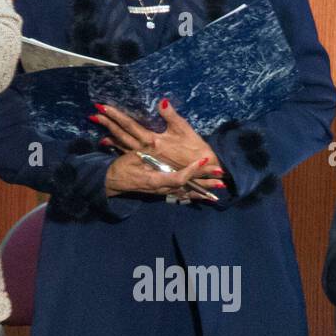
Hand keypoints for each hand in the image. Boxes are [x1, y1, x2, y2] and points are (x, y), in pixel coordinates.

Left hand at [93, 97, 218, 172]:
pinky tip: (111, 144)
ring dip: (110, 137)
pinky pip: (129, 154)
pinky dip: (118, 148)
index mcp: (152, 140)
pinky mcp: (149, 163)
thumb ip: (171, 115)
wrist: (201, 168)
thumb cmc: (194, 148)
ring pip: (123, 146)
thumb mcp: (184, 129)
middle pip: (122, 135)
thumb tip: (161, 101)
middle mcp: (145, 150)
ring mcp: (146, 157)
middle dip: (107, 124)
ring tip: (99, 129)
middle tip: (93, 114)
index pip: (129, 125)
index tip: (102, 107)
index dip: (116, 116)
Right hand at [103, 150, 222, 200]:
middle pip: (188, 187)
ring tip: (219, 186)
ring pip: (187, 193)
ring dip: (204, 189)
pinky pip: (183, 195)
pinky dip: (195, 194)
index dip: (192, 170)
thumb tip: (157, 140)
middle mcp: (162, 189)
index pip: (179, 177)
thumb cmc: (123, 167)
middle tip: (221, 177)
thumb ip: (147, 149)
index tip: (205, 161)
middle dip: (205, 182)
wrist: (115, 181)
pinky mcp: (163, 193)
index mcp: (156, 180)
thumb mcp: (134, 155)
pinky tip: (206, 195)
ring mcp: (163, 193)